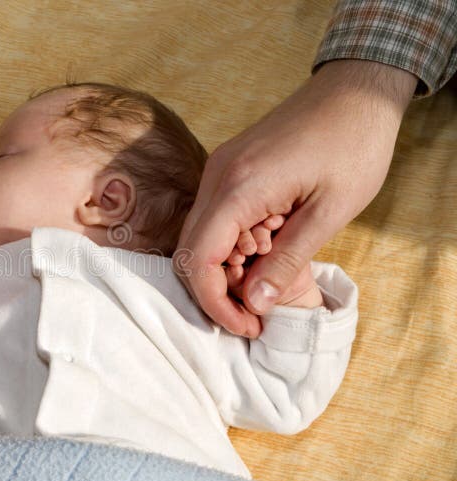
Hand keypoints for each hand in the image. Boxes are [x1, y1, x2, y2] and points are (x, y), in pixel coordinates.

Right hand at [174, 60, 415, 336]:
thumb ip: (287, 261)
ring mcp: (218, 169)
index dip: (215, 302)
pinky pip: (213, 216)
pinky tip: (263, 247)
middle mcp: (217, 177)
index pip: (199, 259)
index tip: (248, 325)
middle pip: (190, 251)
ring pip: (199, 235)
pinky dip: (229, 243)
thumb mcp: (329, 212)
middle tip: (258, 311)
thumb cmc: (352, 146)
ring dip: (224, 267)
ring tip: (267, 277)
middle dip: (217, 291)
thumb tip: (254, 303)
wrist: (354, 91)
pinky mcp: (228, 167)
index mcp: (239, 188)